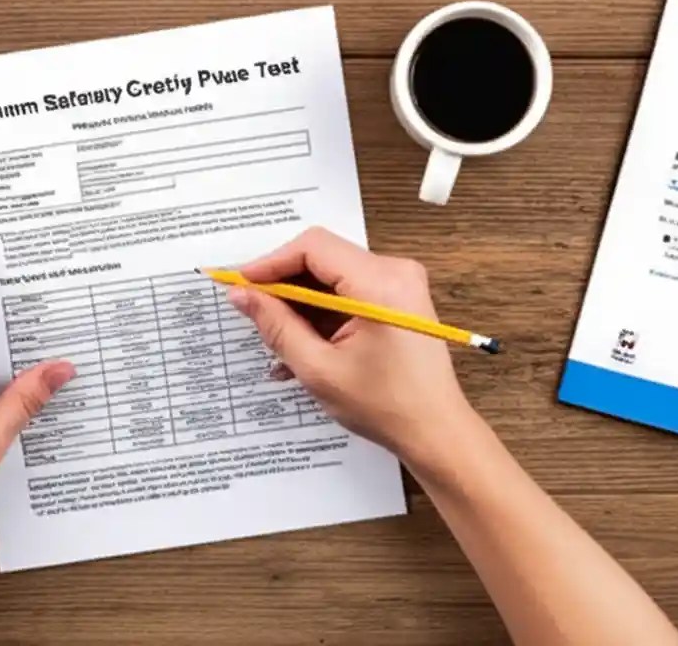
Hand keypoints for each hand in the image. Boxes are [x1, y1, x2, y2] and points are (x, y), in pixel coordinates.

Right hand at [228, 227, 471, 468]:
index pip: (313, 247)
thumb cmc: (387, 407)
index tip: (241, 283)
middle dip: (283, 284)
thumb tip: (243, 295)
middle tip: (252, 310)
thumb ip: (276, 326)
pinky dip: (322, 313)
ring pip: (332, 276)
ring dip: (300, 304)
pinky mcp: (399, 299)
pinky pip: (349, 292)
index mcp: (380, 285)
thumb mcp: (319, 368)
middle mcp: (396, 273)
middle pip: (322, 258)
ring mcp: (400, 284)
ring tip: (276, 340)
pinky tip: (301, 345)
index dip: (270, 262)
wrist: (435, 430)